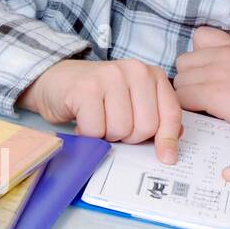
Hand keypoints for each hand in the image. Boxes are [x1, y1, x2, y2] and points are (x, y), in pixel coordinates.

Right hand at [17, 58, 181, 163]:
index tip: (167, 158)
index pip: (170, 112)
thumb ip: (155, 117)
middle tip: (114, 126)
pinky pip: (96, 129)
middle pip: (146, 127)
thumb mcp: (133, 101)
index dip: (168, 139)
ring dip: (107, 135)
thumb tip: (171, 145)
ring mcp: (110, 77)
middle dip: (128, 137)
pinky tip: (84, 120)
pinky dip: (88, 133)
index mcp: (153, 75)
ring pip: (121, 129)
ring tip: (99, 120)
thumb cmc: (99, 96)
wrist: (58, 80)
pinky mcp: (86, 89)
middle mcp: (136, 71)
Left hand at [174, 27, 229, 137]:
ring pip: (179, 83)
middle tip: (206, 94)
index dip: (198, 57)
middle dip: (190, 79)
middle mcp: (221, 54)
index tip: (207, 71)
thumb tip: (212, 75)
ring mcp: (215, 72)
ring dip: (188, 96)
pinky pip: (182, 99)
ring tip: (208, 106)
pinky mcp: (212, 94)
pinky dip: (190, 109)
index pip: (198, 37)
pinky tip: (208, 114)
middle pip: (183, 63)